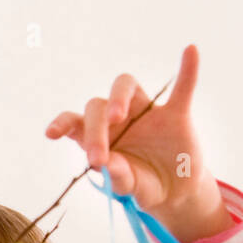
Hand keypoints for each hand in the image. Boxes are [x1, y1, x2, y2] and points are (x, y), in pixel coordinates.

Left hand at [44, 44, 220, 222]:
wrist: (176, 192)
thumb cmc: (143, 186)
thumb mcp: (128, 187)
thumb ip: (116, 176)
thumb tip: (103, 163)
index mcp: (97, 136)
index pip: (74, 121)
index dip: (62, 123)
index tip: (52, 133)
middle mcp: (117, 118)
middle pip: (96, 106)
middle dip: (94, 130)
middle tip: (98, 157)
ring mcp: (146, 112)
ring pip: (125, 85)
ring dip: (118, 96)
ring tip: (118, 115)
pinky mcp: (175, 113)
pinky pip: (183, 88)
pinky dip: (187, 70)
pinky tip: (190, 50)